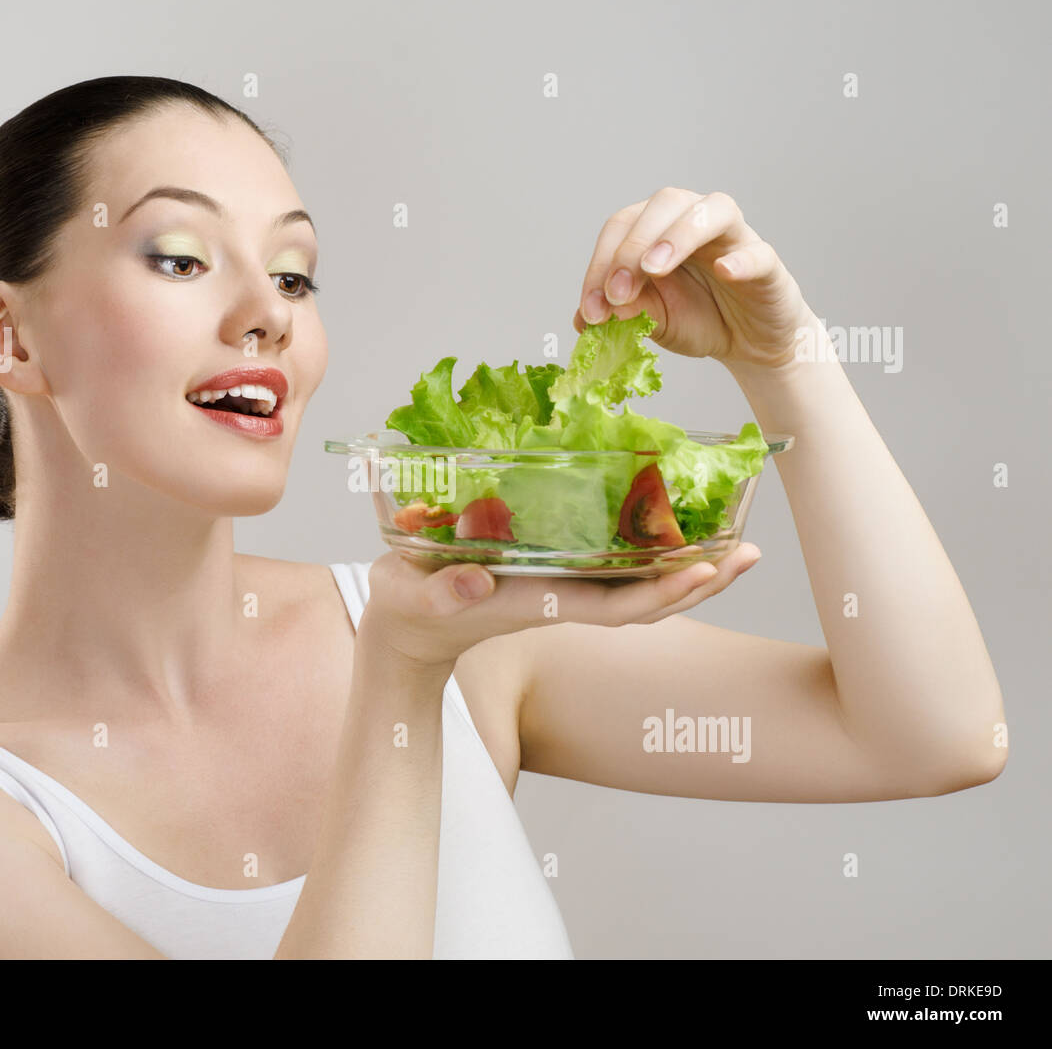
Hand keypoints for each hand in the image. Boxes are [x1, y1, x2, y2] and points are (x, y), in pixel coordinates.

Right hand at [357, 545, 761, 670]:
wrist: (408, 629)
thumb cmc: (409, 610)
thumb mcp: (415, 599)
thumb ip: (442, 593)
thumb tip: (474, 583)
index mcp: (536, 602)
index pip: (613, 606)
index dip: (661, 593)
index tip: (704, 571)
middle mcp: (562, 599)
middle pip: (645, 601)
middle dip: (699, 581)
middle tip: (750, 553)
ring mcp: (564, 589)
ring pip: (640, 587)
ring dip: (690, 569)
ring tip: (736, 543)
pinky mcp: (557, 576)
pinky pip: (619, 570)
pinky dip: (656, 555)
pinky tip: (678, 529)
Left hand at [573, 187, 809, 370]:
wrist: (748, 342)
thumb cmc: (699, 319)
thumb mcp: (652, 320)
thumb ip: (622, 313)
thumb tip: (584, 317)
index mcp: (658, 228)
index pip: (622, 227)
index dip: (600, 265)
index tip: (592, 309)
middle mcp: (694, 219)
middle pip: (662, 204)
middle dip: (632, 247)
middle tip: (617, 292)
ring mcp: (734, 236)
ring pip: (712, 210)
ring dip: (677, 236)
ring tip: (653, 268)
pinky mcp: (766, 261)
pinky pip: (757, 251)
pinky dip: (740, 259)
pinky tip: (724, 272)